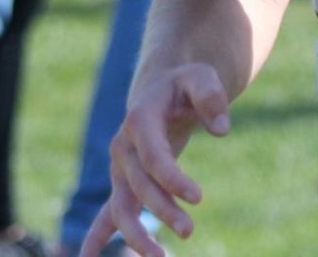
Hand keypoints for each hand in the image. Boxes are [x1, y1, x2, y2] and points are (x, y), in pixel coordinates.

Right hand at [79, 64, 232, 256]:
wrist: (161, 92)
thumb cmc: (184, 86)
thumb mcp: (201, 78)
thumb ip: (211, 97)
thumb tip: (221, 130)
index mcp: (141, 120)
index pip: (153, 157)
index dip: (172, 179)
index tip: (198, 198)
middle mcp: (123, 147)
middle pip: (139, 186)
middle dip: (162, 209)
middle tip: (189, 230)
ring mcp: (120, 169)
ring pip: (120, 207)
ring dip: (135, 235)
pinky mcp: (124, 184)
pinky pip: (106, 215)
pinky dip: (95, 238)